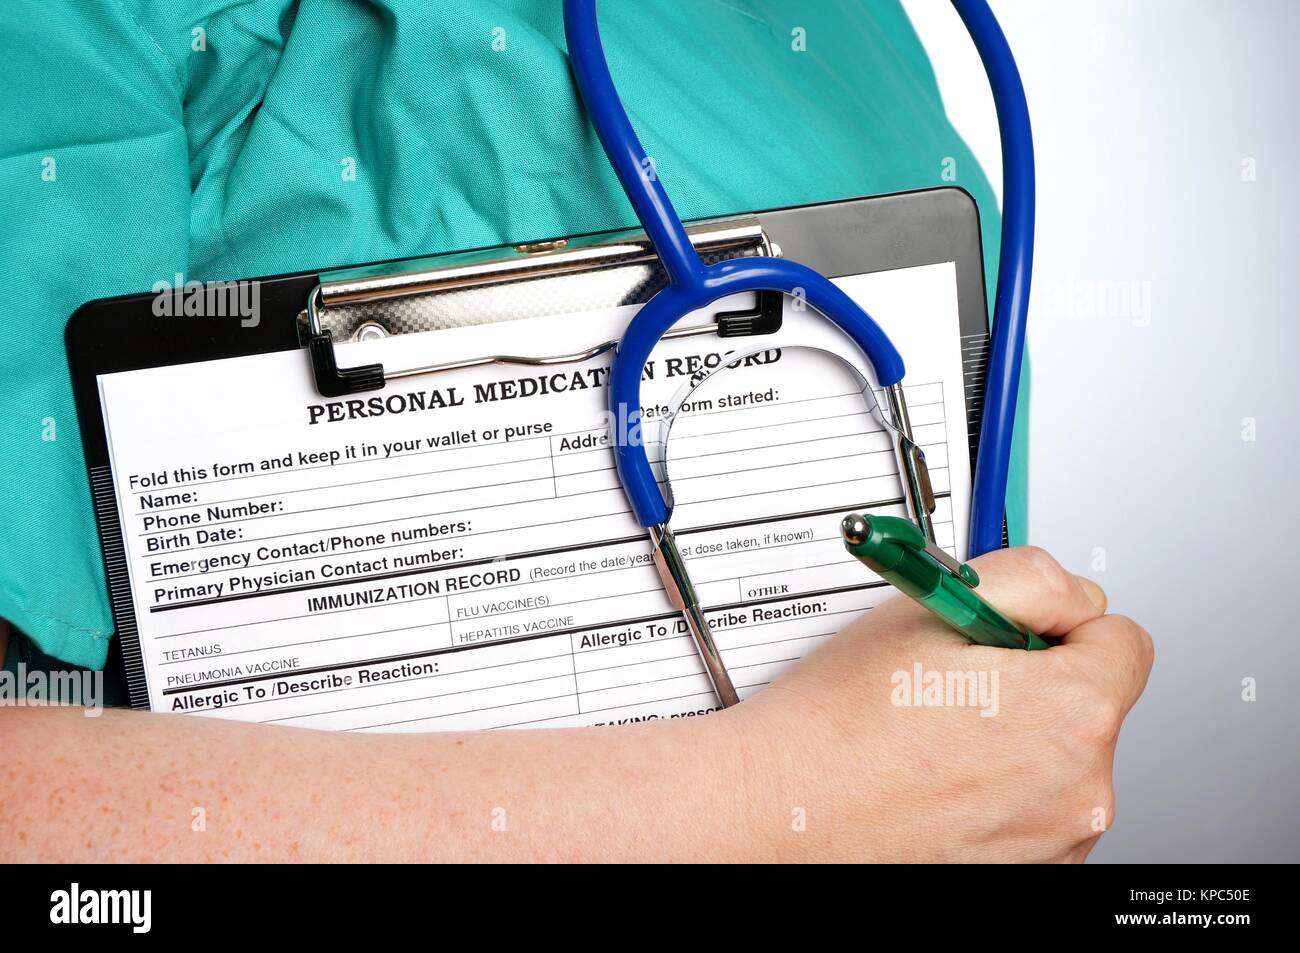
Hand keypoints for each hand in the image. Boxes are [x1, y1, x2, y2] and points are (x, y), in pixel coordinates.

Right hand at [731, 546, 1153, 861]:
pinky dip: (995, 791)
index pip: (1122, 639)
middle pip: (1088, 701)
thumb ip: (1026, 578)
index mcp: (1070, 713)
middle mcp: (1080, 790)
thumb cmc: (837, 729)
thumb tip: (1069, 594)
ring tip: (929, 735)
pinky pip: (1033, 808)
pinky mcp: (1027, 873)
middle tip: (952, 682)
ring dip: (1013, 738)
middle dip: (1032, 681)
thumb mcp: (925, 609)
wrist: (778, 815)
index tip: (1010, 632)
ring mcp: (1054, 843)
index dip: (1057, 623)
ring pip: (1058, 758)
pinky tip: (933, 778)